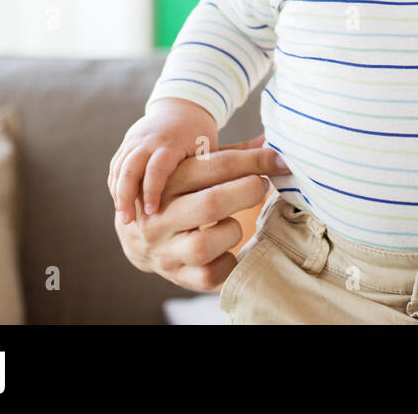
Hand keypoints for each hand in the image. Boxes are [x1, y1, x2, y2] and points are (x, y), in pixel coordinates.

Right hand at [108, 97, 218, 218]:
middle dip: (127, 194)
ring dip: (120, 194)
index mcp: (171, 141)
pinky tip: (124, 207)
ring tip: (125, 219)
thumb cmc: (199, 134)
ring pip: (120, 169)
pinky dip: (117, 187)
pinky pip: (116, 168)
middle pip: (130, 167)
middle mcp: (149, 141)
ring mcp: (134, 143)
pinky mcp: (126, 147)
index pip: (157, 166)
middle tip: (128, 221)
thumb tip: (265, 158)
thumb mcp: (211, 146)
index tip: (152, 211)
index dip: (153, 189)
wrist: (178, 110)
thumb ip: (229, 160)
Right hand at [113, 134, 290, 290]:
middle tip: (261, 187)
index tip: (279, 161)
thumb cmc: (179, 195)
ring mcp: (165, 249)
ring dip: (232, 231)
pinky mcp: (175, 276)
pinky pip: (209, 275)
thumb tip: (267, 142)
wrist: (138, 236)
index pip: (217, 165)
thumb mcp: (194, 169)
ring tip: (233, 224)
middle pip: (212, 204)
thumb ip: (230, 156)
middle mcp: (159, 216)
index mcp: (167, 182)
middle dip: (248, 192)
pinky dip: (228, 262)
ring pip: (205, 245)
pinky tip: (228, 249)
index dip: (255, 161)